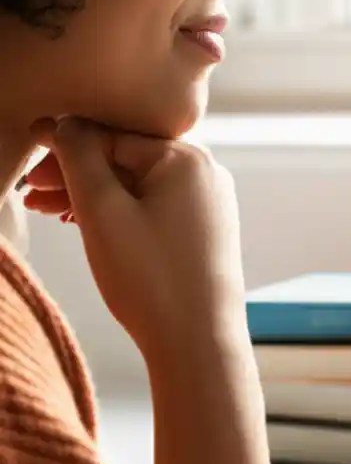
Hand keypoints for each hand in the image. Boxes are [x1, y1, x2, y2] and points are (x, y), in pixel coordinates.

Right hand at [24, 117, 247, 360]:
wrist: (197, 341)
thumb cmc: (149, 278)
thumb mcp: (102, 210)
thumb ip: (79, 157)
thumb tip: (65, 122)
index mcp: (187, 157)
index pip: (111, 135)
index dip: (63, 147)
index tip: (27, 163)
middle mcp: (206, 173)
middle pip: (125, 157)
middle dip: (74, 172)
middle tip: (29, 192)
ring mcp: (209, 202)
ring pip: (137, 184)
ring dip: (90, 193)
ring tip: (44, 210)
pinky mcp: (205, 230)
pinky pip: (154, 206)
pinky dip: (118, 211)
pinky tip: (83, 224)